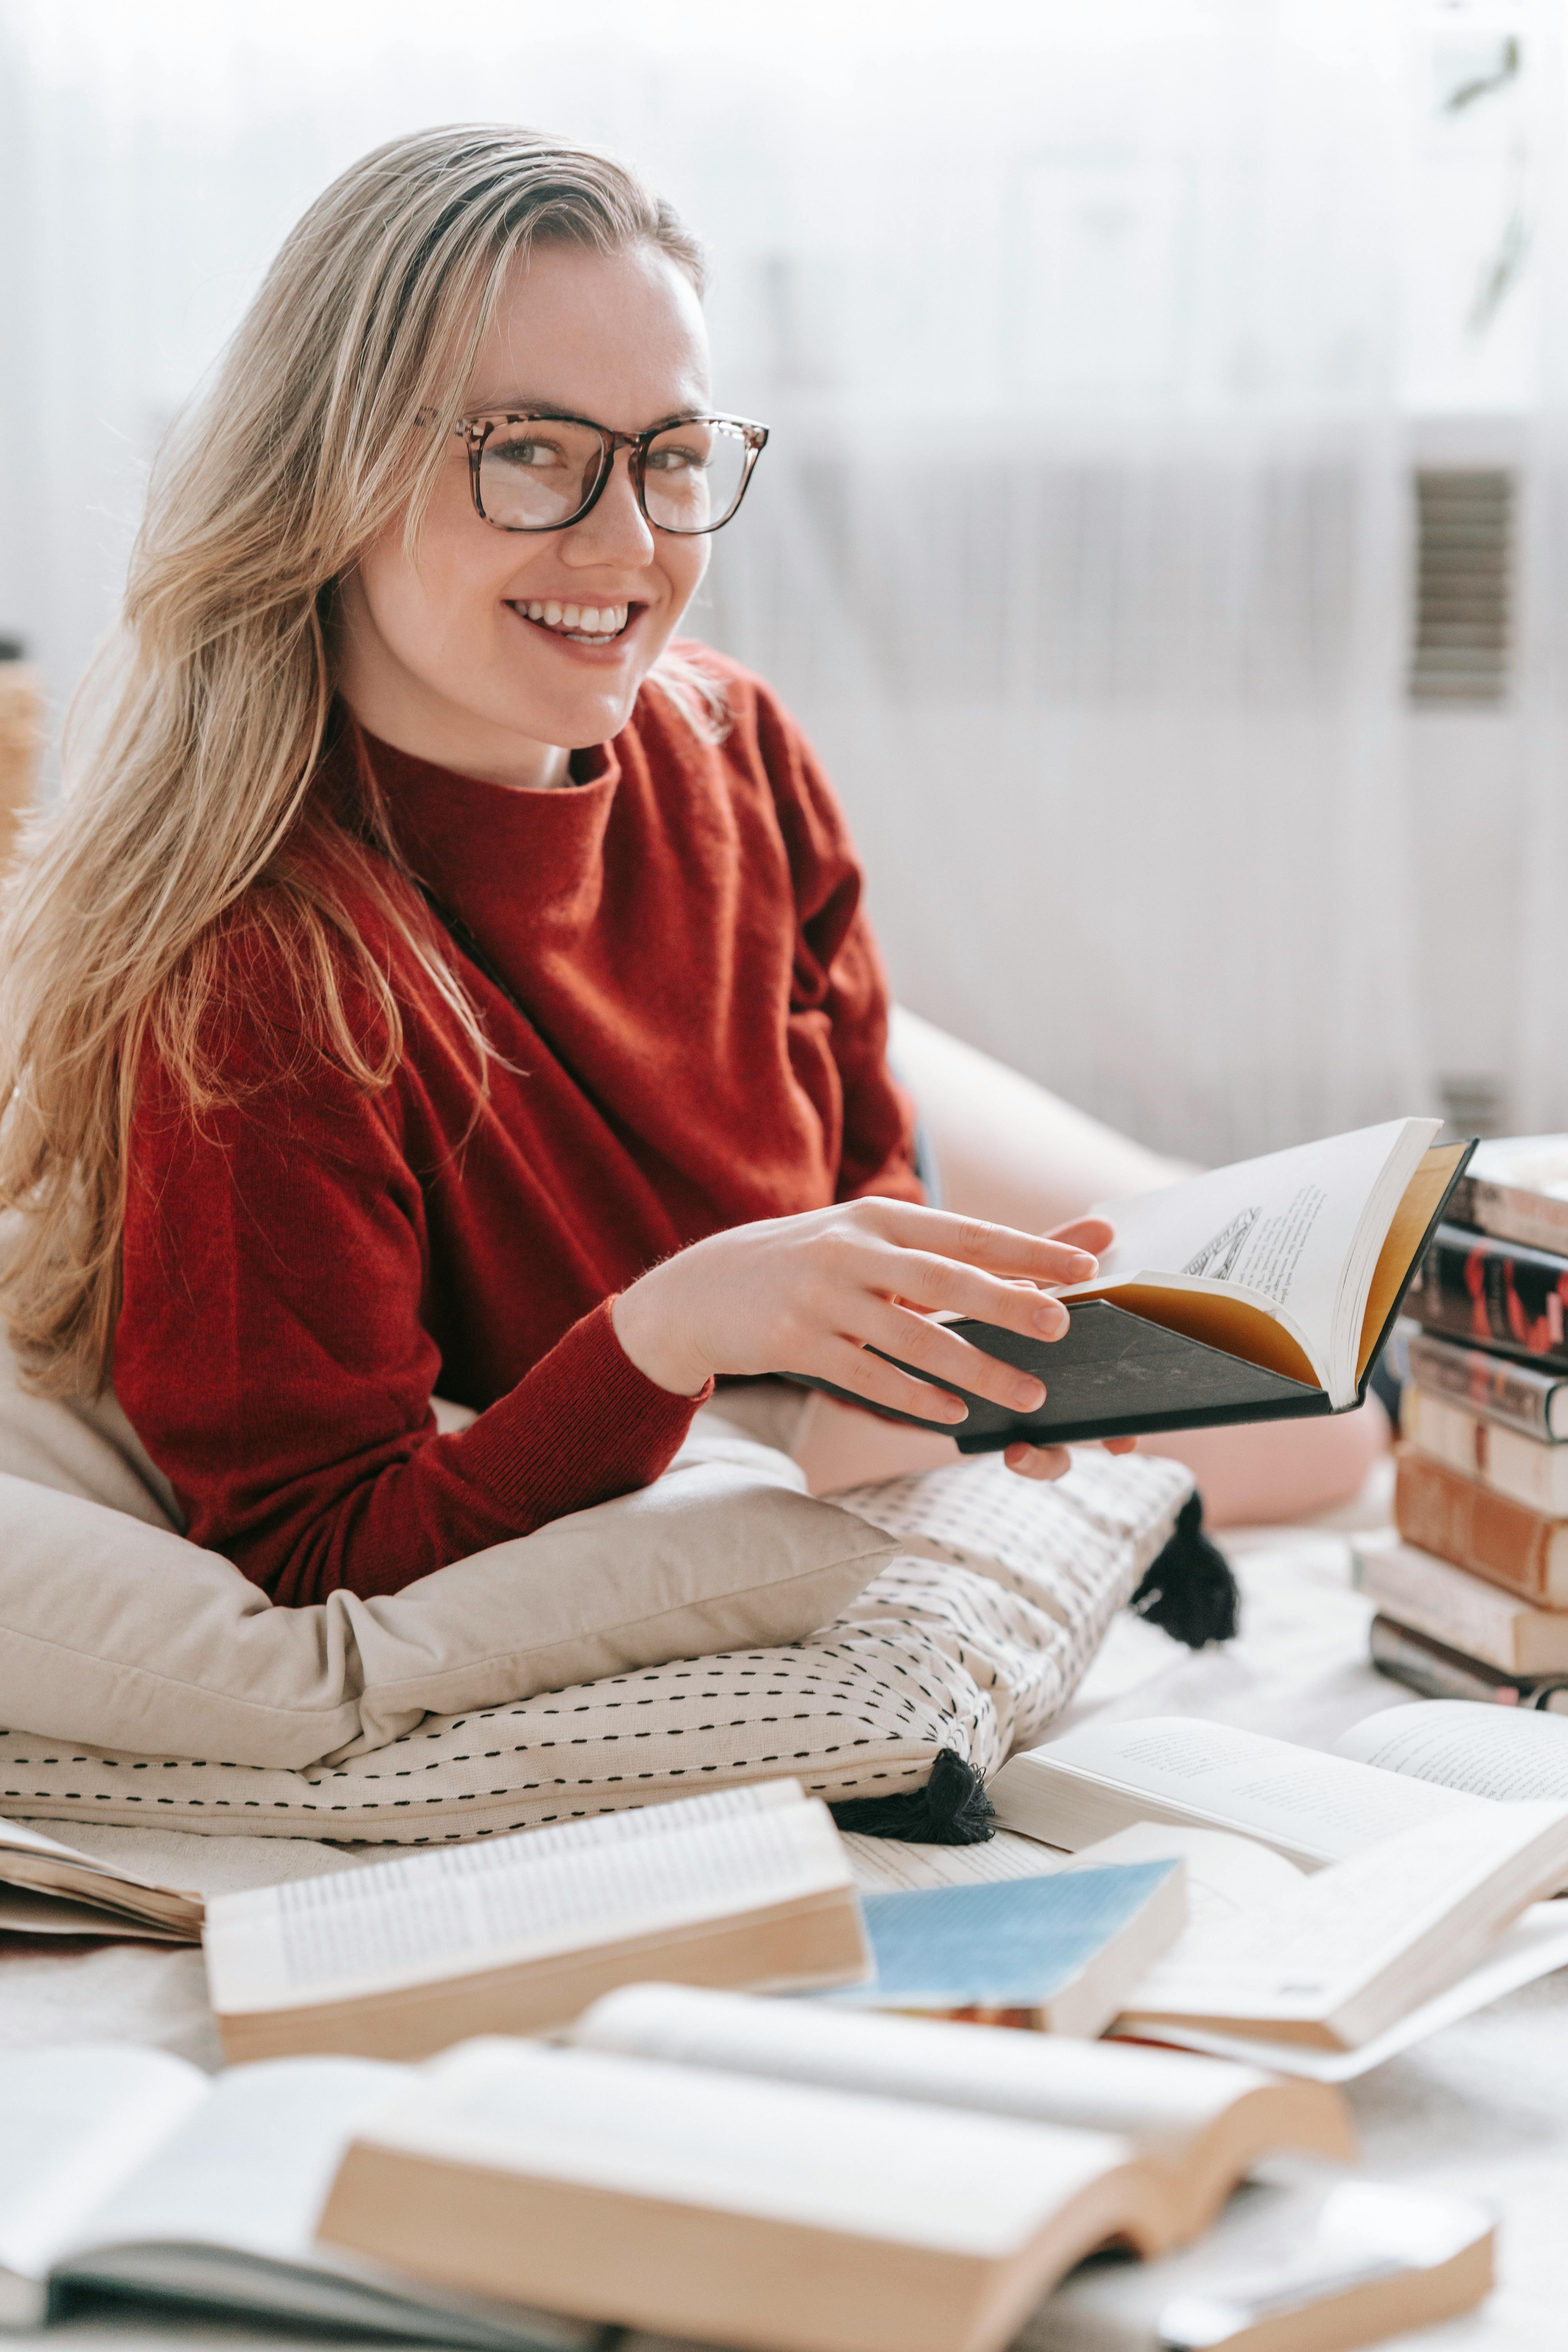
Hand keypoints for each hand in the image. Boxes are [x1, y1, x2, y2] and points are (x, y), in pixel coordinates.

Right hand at [611, 1199, 1113, 1480]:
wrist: (700, 1290)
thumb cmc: (805, 1266)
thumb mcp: (862, 1241)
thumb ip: (935, 1252)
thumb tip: (1022, 1263)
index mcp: (878, 1218)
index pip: (966, 1233)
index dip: (1027, 1250)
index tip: (1086, 1266)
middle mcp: (850, 1250)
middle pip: (944, 1279)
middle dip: (1009, 1304)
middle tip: (1064, 1328)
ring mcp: (818, 1297)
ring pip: (912, 1339)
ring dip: (975, 1370)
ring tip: (1028, 1396)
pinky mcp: (792, 1343)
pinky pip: (866, 1377)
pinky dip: (914, 1398)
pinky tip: (954, 1417)